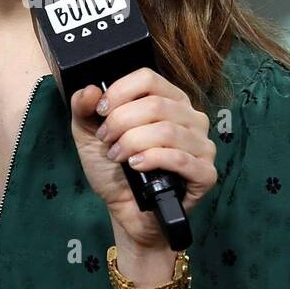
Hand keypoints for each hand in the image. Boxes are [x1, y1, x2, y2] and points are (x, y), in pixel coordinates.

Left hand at [69, 67, 217, 251]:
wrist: (125, 210)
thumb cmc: (115, 169)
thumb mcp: (90, 136)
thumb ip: (83, 109)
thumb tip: (88, 90)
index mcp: (169, 100)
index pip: (148, 78)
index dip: (119, 92)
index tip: (100, 112)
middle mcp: (191, 118)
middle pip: (156, 104)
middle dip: (121, 122)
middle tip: (107, 140)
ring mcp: (202, 145)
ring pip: (167, 130)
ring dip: (133, 143)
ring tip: (118, 156)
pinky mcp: (205, 173)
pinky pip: (182, 159)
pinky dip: (153, 160)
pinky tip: (136, 166)